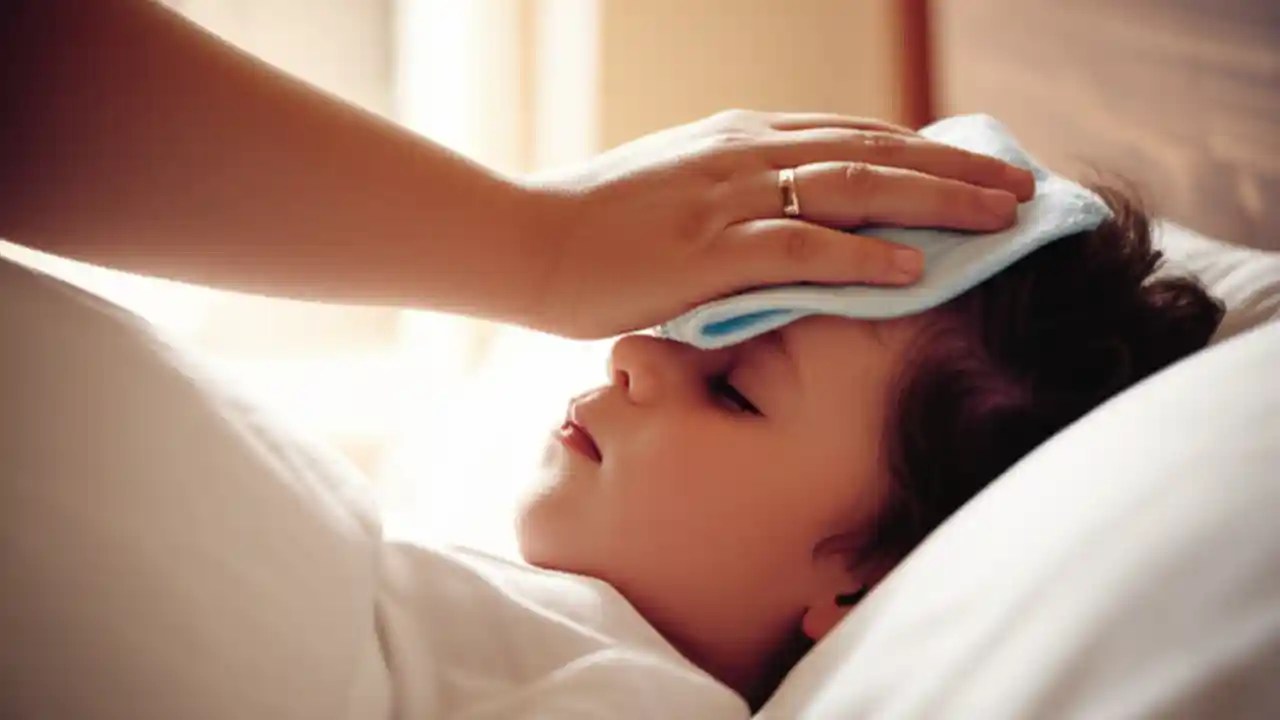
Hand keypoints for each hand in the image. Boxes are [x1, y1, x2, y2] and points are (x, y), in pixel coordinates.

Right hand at [525, 109, 1034, 339]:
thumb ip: (738, 194)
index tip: (975, 171)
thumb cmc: (595, 225)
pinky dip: (862, 258)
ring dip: (935, 201)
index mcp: (741, 139)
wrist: (525, 238)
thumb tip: (789, 219)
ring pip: (856, 187)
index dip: (923, 152)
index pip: (853, 136)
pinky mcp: (708, 247)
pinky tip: (914, 270)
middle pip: (874, 152)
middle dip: (955, 171)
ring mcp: (730, 197)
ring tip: (1000, 219)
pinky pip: (802, 247)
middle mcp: (747, 154)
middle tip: (1022, 191)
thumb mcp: (678, 191)